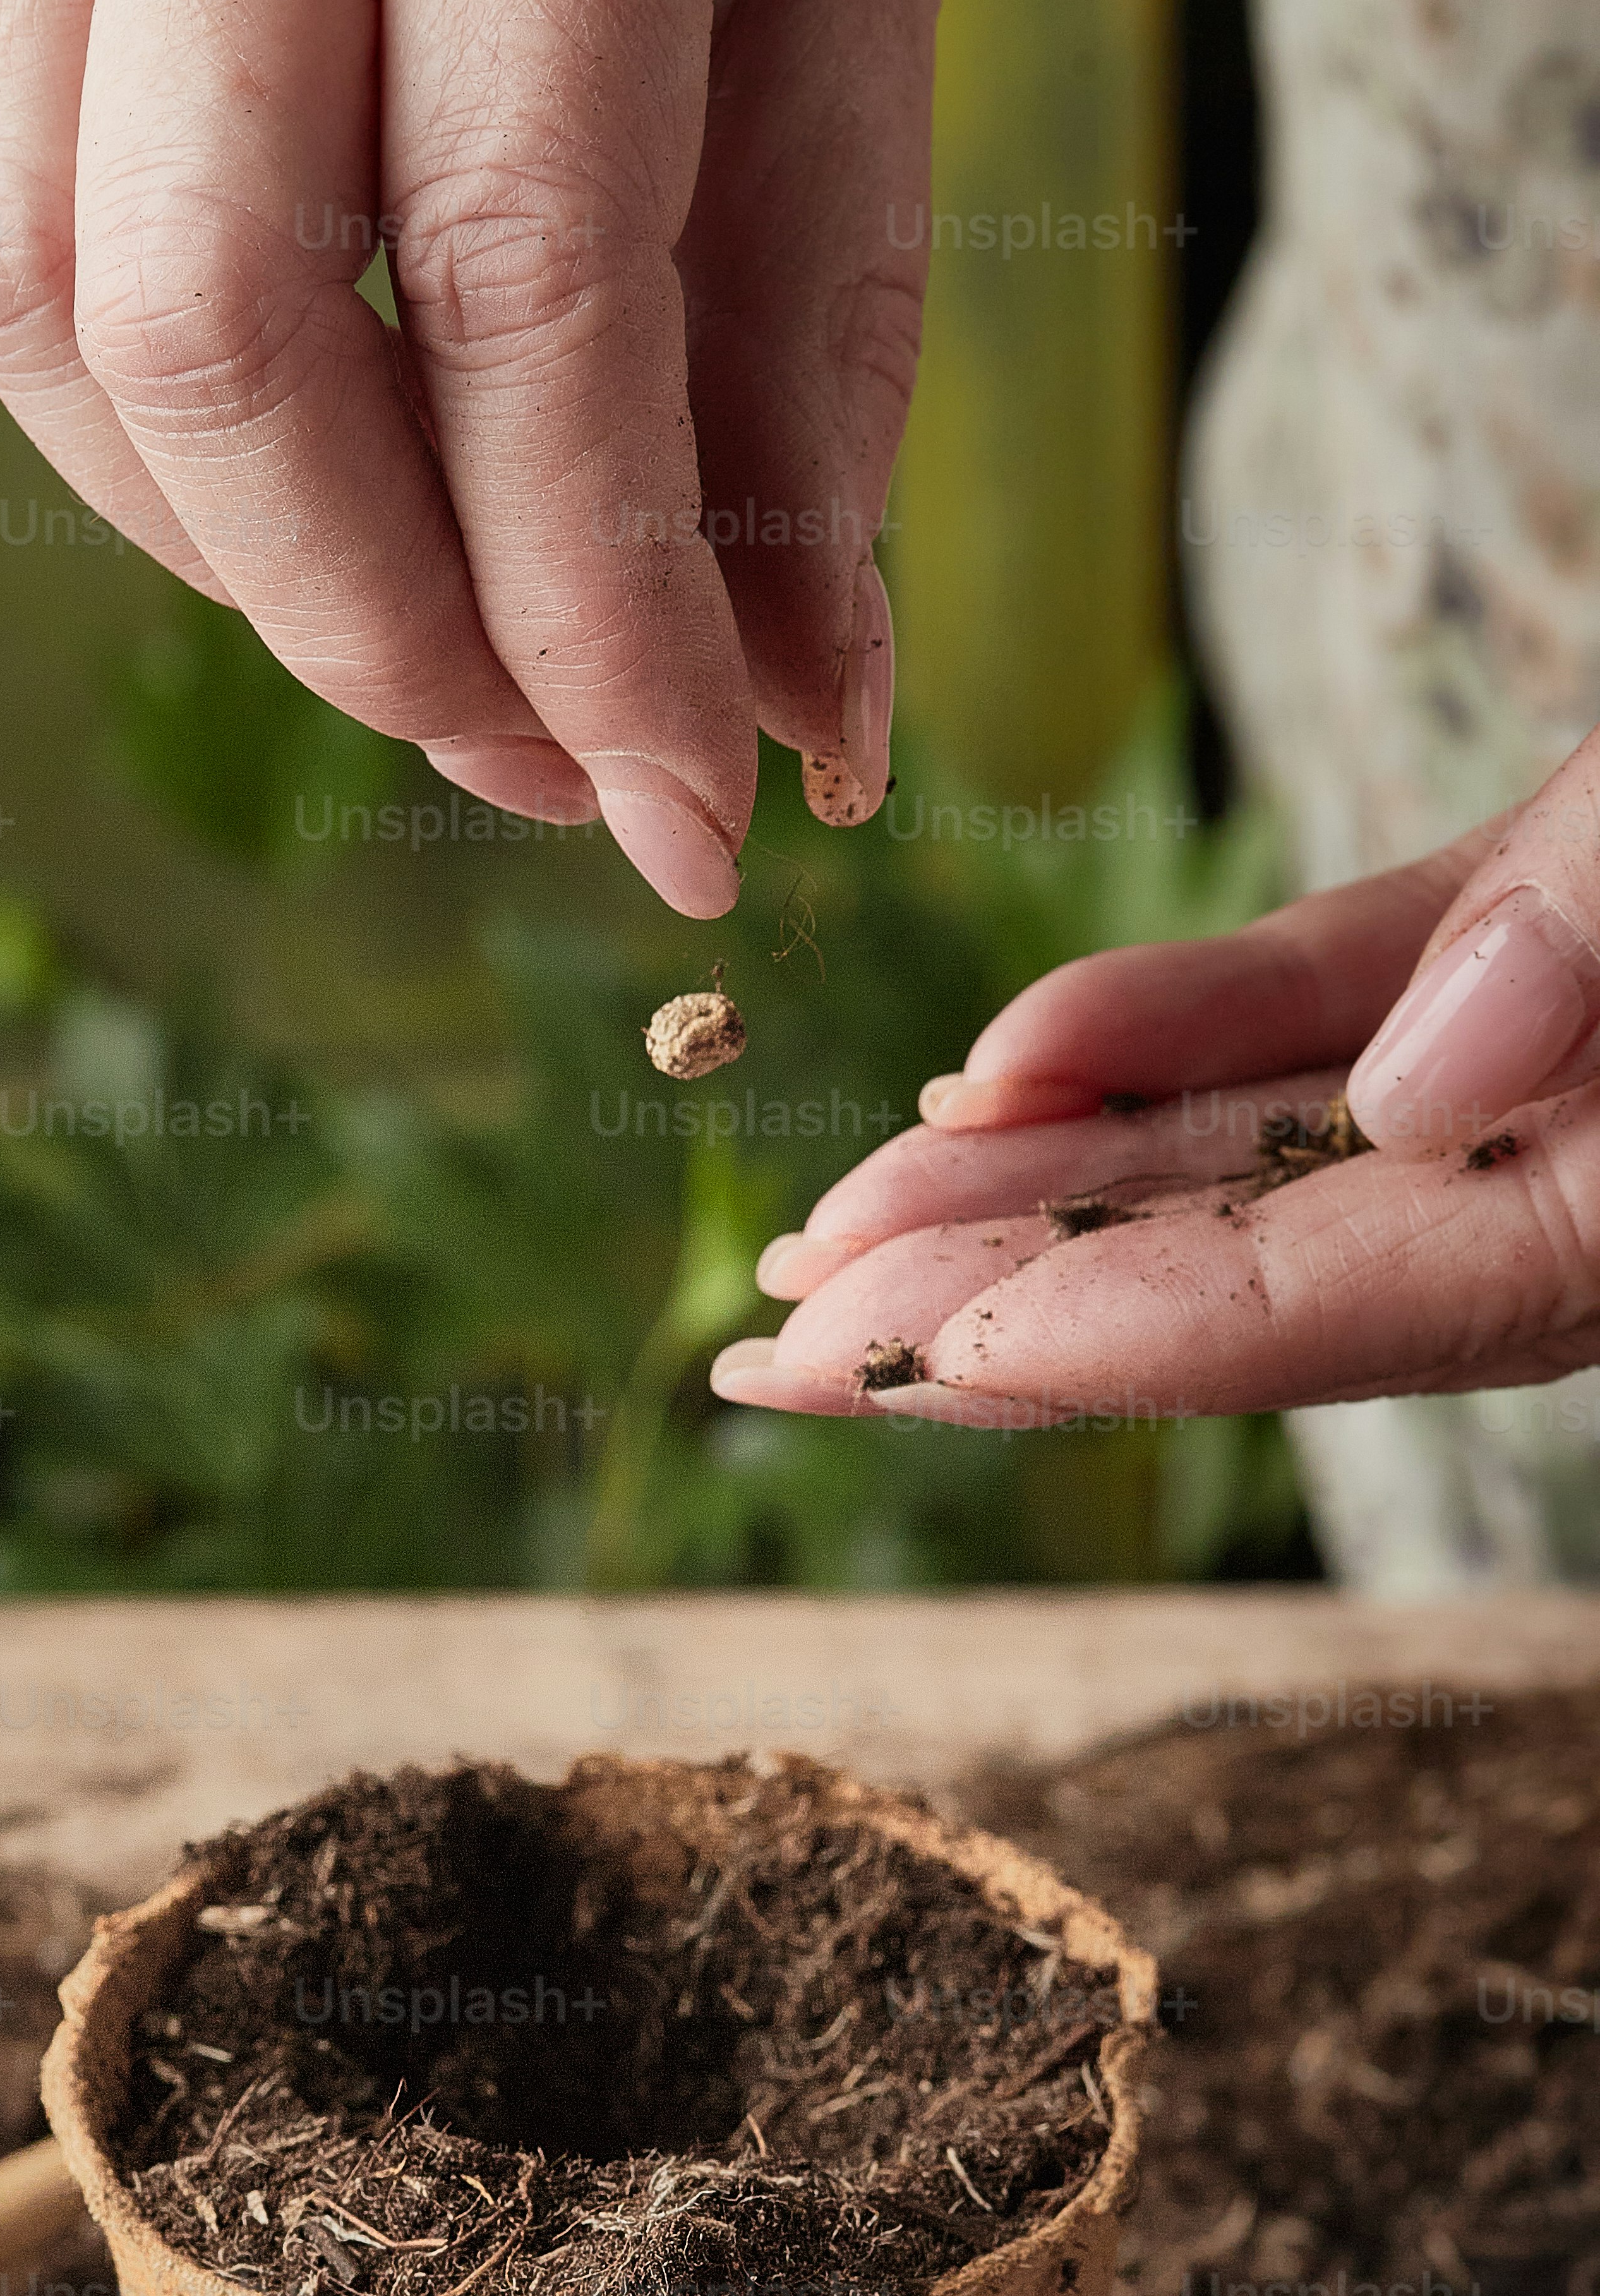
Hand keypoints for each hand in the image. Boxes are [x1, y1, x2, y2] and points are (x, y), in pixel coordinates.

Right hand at [0, 0, 974, 908]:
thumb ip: (825, 327)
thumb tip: (807, 725)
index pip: (525, 284)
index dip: (595, 611)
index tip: (686, 818)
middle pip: (220, 332)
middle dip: (382, 634)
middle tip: (544, 763)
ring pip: (50, 316)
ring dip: (239, 562)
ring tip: (430, 626)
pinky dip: (133, 438)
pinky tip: (293, 467)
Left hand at [714, 725, 1599, 1423]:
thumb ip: (1594, 941)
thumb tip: (1413, 1086)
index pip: (1327, 1304)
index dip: (1095, 1334)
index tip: (897, 1354)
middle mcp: (1568, 1177)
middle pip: (1243, 1280)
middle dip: (994, 1316)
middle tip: (778, 1349)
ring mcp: (1544, 1064)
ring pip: (1251, 1153)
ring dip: (1032, 1189)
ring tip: (833, 1231)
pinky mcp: (1529, 947)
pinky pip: (1315, 1014)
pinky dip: (1165, 1027)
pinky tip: (1007, 1055)